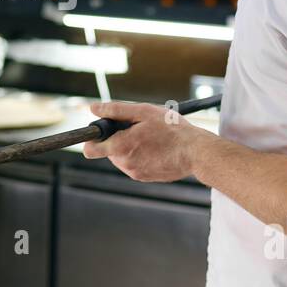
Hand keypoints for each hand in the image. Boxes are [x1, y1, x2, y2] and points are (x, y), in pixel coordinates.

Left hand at [81, 100, 203, 182]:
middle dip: (117, 138)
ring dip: (128, 146)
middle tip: (137, 127)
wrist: (196, 153)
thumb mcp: (144, 112)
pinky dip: (139, 155)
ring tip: (150, 137)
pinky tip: (155, 147)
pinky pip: (133, 164)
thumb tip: (94, 108)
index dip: (93, 137)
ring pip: (121, 157)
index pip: (90, 149)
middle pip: (107, 150)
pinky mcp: (145, 178)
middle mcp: (124, 164)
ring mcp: (135, 173)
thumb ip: (116, 110)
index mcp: (120, 147)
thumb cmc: (172, 130)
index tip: (104, 128)